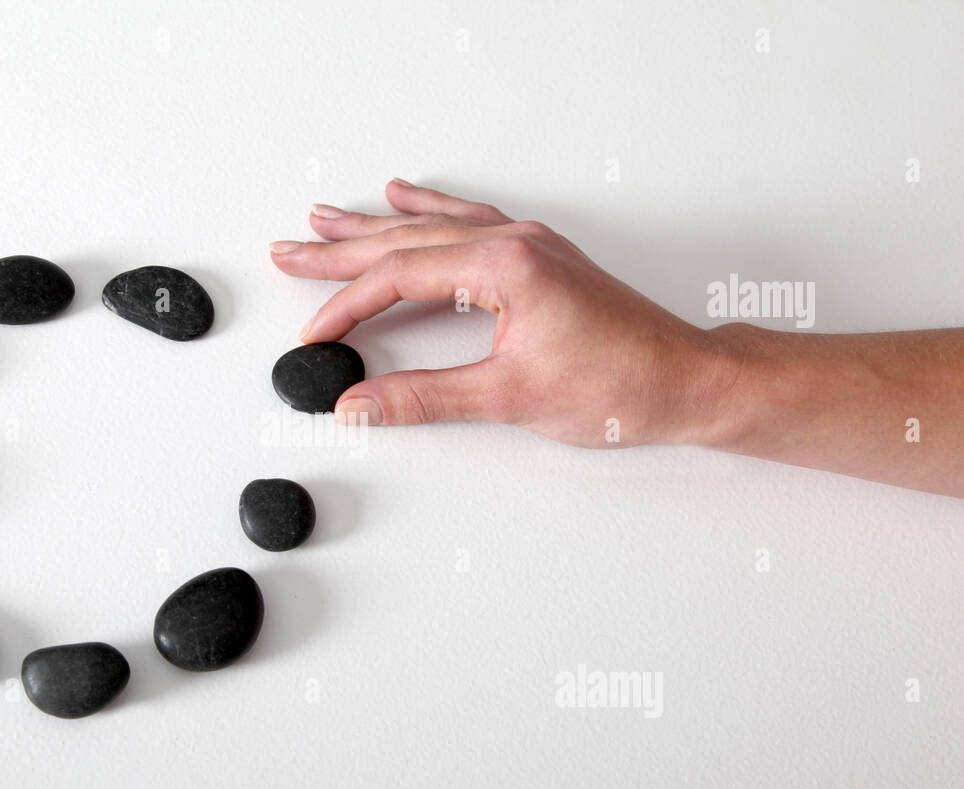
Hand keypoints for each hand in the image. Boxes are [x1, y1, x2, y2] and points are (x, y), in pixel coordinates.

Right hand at [269, 179, 739, 447]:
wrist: (685, 379)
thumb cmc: (621, 383)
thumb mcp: (509, 397)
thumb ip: (424, 398)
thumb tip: (359, 405)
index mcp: (503, 266)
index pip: (399, 278)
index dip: (347, 307)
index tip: (315, 334)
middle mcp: (513, 243)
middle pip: (404, 241)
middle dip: (340, 250)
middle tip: (289, 250)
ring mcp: (527, 244)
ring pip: (430, 227)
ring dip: (373, 226)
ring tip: (324, 219)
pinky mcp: (537, 256)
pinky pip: (467, 220)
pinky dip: (428, 211)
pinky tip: (404, 198)